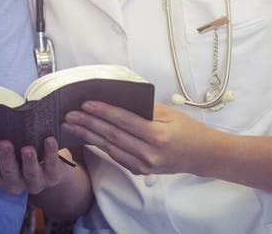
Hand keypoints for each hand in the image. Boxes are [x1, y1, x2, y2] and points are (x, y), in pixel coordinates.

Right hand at [0, 137, 72, 194]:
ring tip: (27, 149)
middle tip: (4, 143)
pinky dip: (50, 153)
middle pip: (8, 172)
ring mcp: (33, 182)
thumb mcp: (8, 148)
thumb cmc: (19, 151)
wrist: (47, 168)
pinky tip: (49, 140)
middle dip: (6, 158)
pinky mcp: (51, 178)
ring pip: (30, 174)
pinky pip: (51, 166)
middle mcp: (13, 182)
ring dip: (28, 161)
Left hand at [61, 101, 209, 174]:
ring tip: (72, 125)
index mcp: (157, 135)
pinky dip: (100, 146)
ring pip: (110, 148)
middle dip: (88, 124)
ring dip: (88, 136)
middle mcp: (149, 153)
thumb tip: (116, 99)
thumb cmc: (187, 129)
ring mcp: (144, 165)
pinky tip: (88, 137)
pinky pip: (116, 157)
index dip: (102, 112)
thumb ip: (144, 108)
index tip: (84, 103)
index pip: (123, 121)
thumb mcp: (169, 113)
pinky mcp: (140, 171)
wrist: (202, 155)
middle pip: (112, 136)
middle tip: (69, 114)